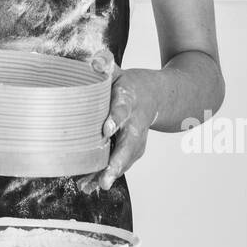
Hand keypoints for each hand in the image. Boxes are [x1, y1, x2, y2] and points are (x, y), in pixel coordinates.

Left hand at [78, 56, 159, 194]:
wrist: (158, 97)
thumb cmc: (129, 84)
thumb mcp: (118, 71)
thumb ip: (106, 65)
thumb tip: (96, 59)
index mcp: (129, 100)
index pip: (122, 109)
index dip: (115, 119)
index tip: (105, 129)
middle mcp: (135, 123)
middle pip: (128, 145)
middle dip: (117, 162)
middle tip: (106, 178)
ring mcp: (136, 140)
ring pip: (124, 160)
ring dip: (109, 174)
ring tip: (92, 186)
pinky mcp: (131, 150)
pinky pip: (119, 164)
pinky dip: (105, 176)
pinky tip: (89, 186)